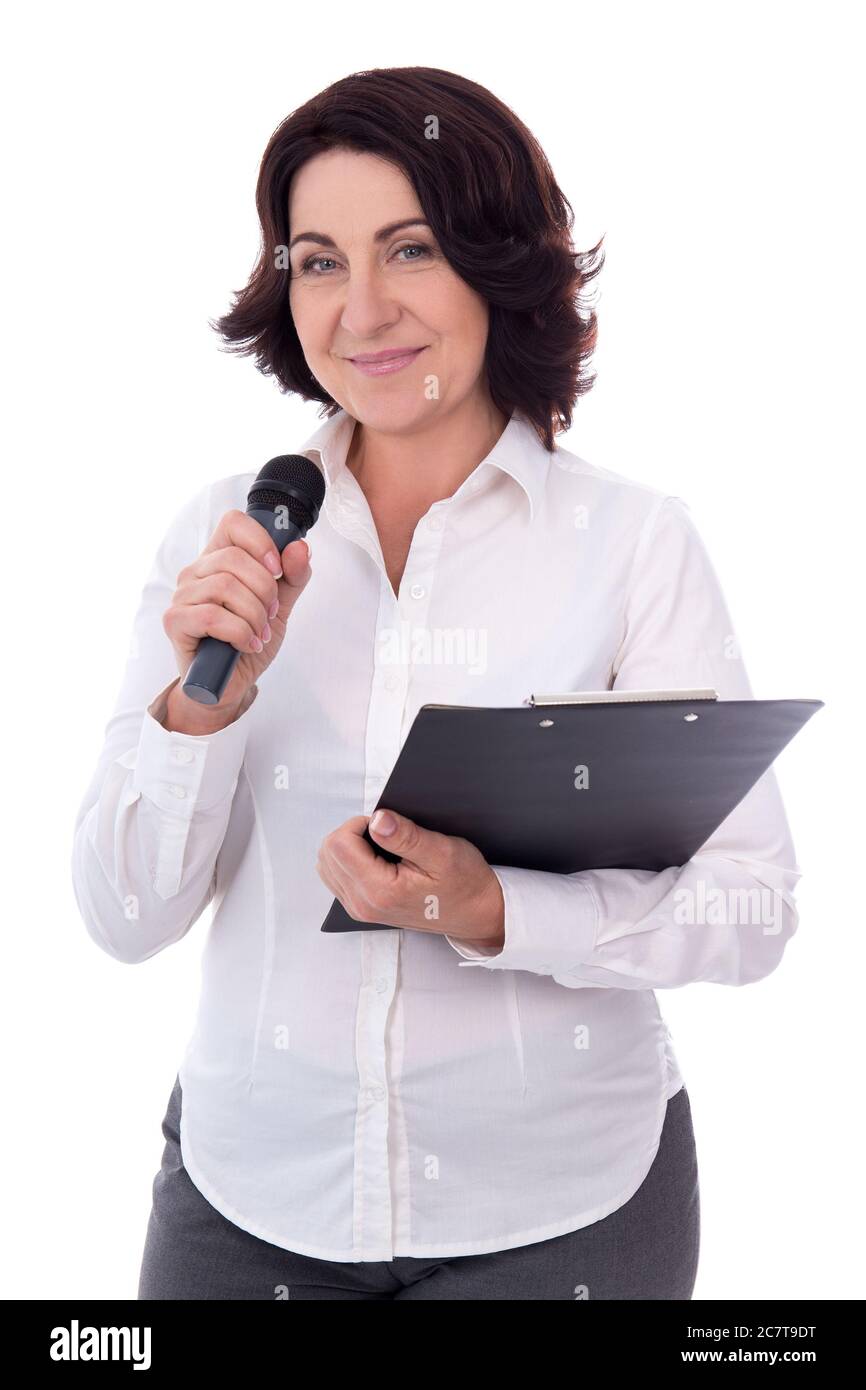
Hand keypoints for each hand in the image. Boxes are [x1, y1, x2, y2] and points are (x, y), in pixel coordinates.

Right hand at [162, 509, 312, 714]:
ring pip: (225, 586)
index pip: (234, 523)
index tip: (278, 570)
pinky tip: (246, 645)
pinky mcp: (175, 622)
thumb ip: (293, 577)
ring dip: (253, 615)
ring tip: (258, 634)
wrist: (229, 685)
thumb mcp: (279, 607)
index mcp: (219, 559)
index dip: (261, 542)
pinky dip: (239, 632)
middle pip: (234, 558)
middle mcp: (196, 572)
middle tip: (270, 615)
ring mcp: (182, 596)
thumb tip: (300, 547)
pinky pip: (211, 615)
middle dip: (264, 590)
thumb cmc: (247, 642)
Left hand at [316, 810, 504, 948]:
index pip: (339, 844)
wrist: (476, 914)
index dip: (360, 824)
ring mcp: (360, 909)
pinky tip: (376, 858)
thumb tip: (377, 820)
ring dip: (349, 846)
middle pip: (328, 853)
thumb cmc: (464, 882)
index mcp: (380, 890)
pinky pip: (337, 876)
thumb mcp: (442, 852)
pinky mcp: (362, 908)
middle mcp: (363, 904)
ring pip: (327, 864)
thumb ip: (406, 836)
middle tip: (387, 834)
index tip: (388, 825)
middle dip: (352, 833)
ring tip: (383, 846)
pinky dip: (350, 860)